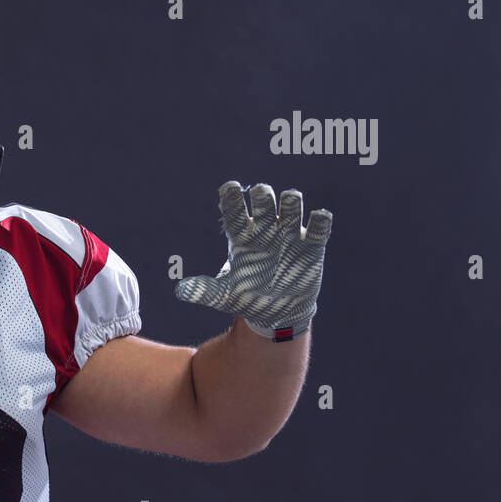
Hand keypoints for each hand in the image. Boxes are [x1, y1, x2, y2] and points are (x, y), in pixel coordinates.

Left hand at [174, 181, 332, 340]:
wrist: (277, 313)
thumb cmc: (247, 298)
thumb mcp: (224, 296)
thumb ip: (204, 291)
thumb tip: (180, 291)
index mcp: (241, 237)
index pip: (234, 211)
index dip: (232, 198)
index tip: (229, 187)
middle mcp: (265, 230)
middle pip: (263, 203)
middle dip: (262, 196)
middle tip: (260, 193)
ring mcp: (289, 235)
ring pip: (291, 207)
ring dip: (290, 202)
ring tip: (289, 200)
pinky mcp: (312, 246)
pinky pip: (319, 228)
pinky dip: (320, 220)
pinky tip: (319, 217)